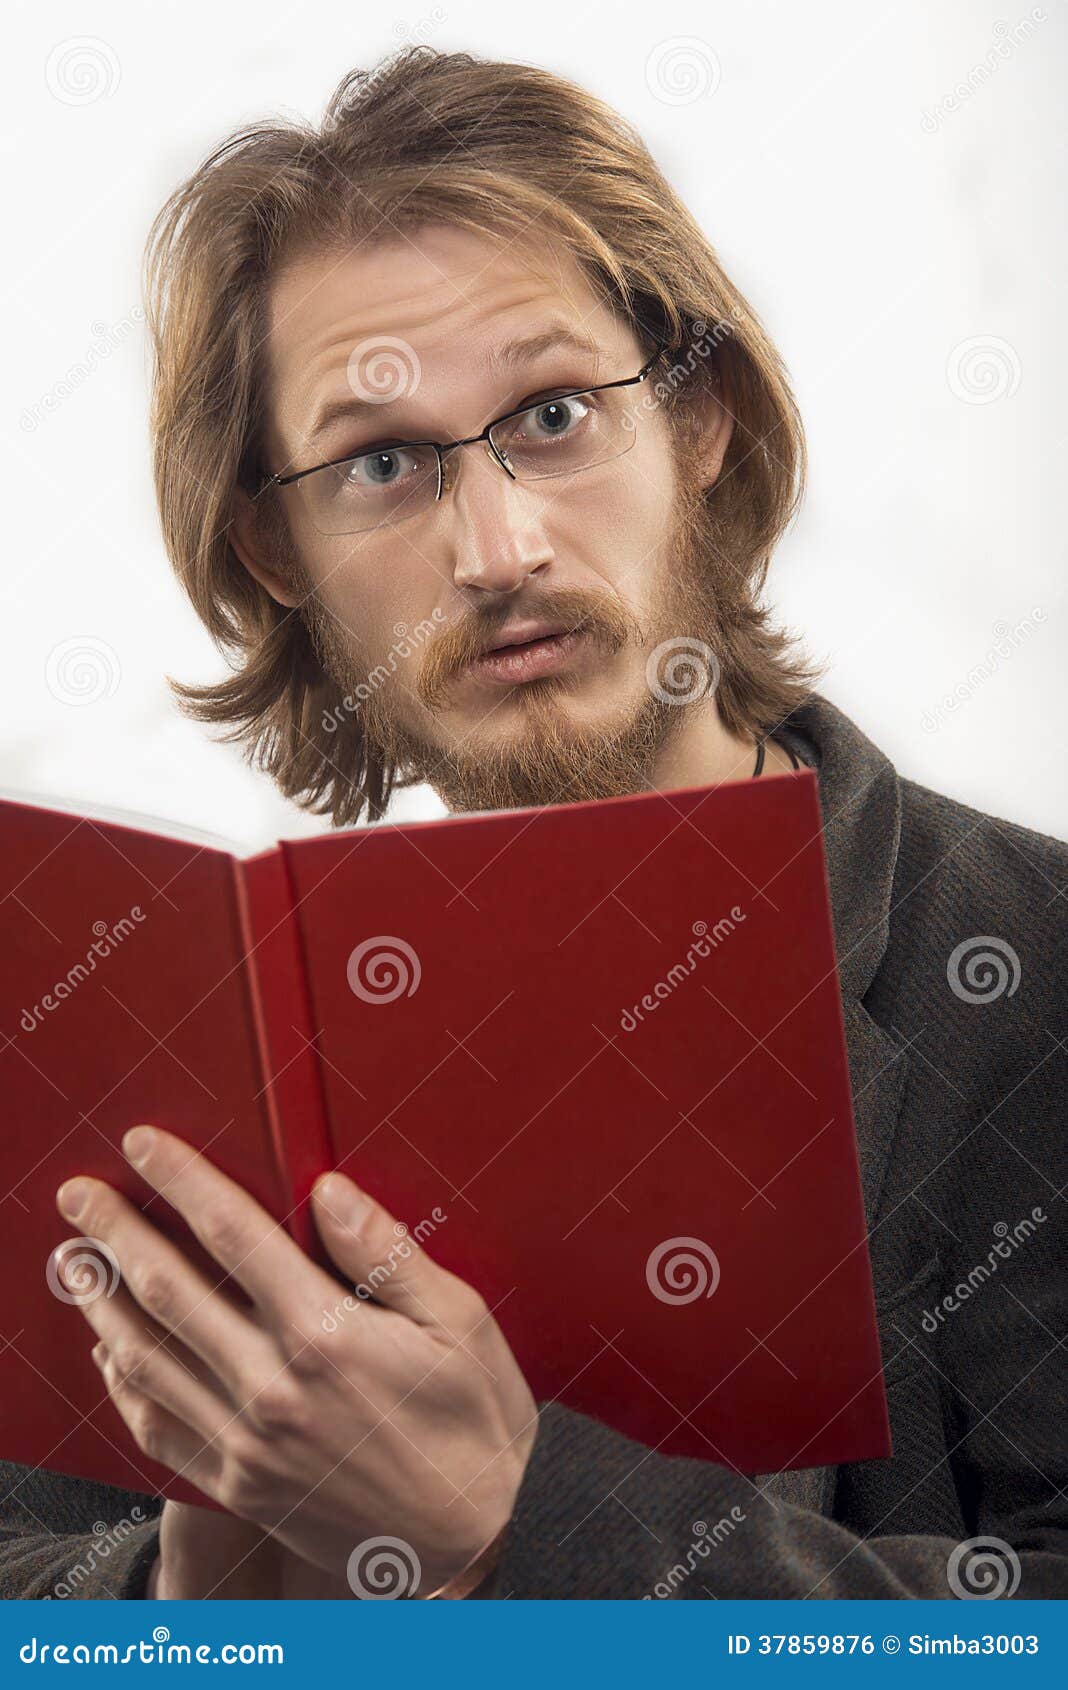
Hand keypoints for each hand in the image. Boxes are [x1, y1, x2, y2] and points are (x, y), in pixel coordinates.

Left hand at [54, 1126, 537, 1596]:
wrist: (473, 1544)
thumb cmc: (477, 1424)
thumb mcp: (460, 1323)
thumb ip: (387, 1252)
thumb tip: (329, 1190)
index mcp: (328, 1336)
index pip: (234, 1235)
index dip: (182, 1180)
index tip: (143, 1143)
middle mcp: (273, 1389)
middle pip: (170, 1292)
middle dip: (116, 1233)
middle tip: (78, 1195)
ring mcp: (248, 1444)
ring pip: (149, 1359)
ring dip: (102, 1304)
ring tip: (75, 1262)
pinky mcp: (240, 1486)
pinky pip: (159, 1428)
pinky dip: (123, 1385)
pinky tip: (112, 1351)